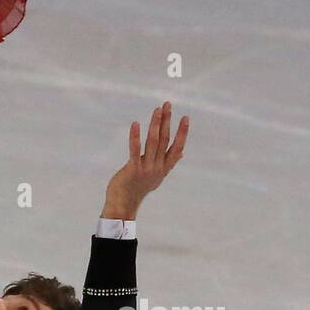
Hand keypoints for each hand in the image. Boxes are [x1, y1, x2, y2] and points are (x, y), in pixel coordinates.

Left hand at [103, 101, 188, 219]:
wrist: (124, 204)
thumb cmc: (138, 188)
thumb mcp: (157, 176)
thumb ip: (169, 163)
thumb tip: (182, 153)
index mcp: (164, 168)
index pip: (177, 147)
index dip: (182, 132)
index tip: (185, 117)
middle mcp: (158, 167)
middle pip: (164, 140)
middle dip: (167, 121)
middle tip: (167, 104)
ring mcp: (146, 168)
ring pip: (153, 142)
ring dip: (155, 125)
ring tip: (157, 110)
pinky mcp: (133, 169)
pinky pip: (135, 150)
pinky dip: (135, 136)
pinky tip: (135, 124)